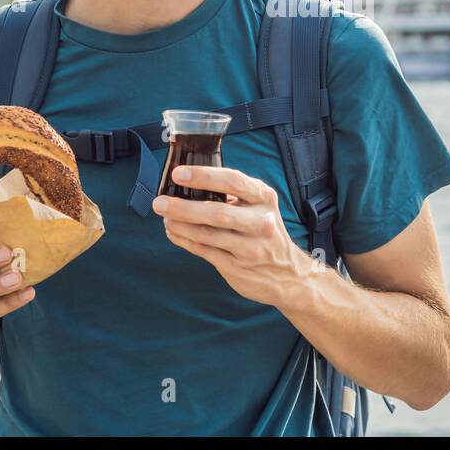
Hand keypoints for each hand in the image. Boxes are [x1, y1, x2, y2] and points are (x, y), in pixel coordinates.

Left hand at [153, 166, 309, 307]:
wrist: (289, 275)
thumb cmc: (266, 233)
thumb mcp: (260, 206)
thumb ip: (233, 194)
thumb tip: (190, 182)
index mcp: (264, 198)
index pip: (233, 181)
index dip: (203, 176)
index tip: (178, 174)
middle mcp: (260, 222)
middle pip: (218, 212)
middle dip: (184, 207)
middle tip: (160, 202)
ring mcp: (250, 247)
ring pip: (207, 235)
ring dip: (180, 225)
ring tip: (165, 218)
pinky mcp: (237, 267)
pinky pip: (204, 251)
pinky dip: (184, 241)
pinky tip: (174, 233)